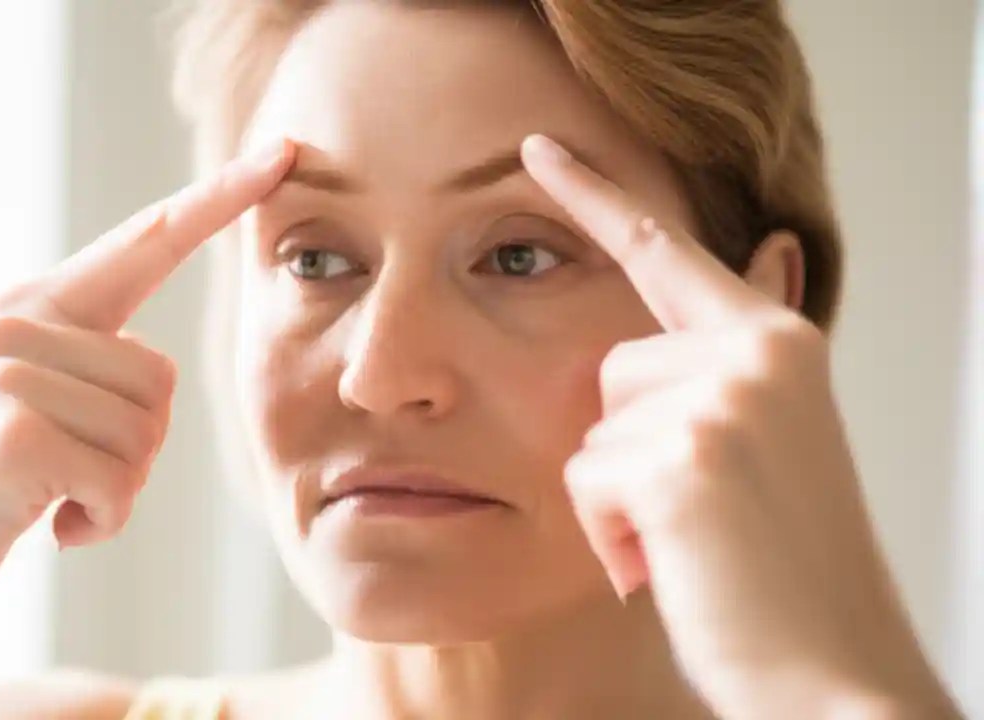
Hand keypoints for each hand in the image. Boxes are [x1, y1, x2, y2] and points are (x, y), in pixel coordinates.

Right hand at [0, 138, 297, 650]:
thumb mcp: (45, 403)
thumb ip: (98, 364)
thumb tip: (150, 360)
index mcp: (36, 305)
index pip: (146, 241)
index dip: (220, 198)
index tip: (283, 154)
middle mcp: (15, 321)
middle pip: (161, 378)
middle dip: (134, 449)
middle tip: (65, 473)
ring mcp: (8, 371)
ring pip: (145, 434)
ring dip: (116, 489)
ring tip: (50, 496)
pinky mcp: (12, 430)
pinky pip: (119, 484)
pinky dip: (100, 521)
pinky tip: (50, 526)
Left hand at [520, 134, 957, 718]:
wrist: (834, 674)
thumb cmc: (784, 570)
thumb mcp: (767, 443)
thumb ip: (726, 364)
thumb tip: (738, 266)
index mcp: (777, 344)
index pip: (667, 251)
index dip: (596, 195)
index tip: (537, 147)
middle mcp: (757, 353)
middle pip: (607, 370)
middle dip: (627, 452)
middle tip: (697, 518)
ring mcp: (722, 400)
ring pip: (591, 431)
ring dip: (620, 500)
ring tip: (692, 546)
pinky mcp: (683, 457)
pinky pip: (587, 482)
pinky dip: (613, 539)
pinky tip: (675, 570)